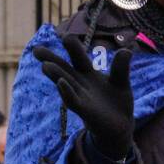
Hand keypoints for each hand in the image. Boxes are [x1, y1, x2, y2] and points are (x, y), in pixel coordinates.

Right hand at [33, 37, 134, 159]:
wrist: (119, 126)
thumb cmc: (116, 101)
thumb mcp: (121, 81)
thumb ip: (121, 67)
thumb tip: (127, 51)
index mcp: (89, 73)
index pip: (79, 58)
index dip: (73, 48)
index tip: (66, 37)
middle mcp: (81, 83)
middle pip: (64, 69)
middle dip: (52, 60)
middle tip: (36, 50)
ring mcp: (81, 97)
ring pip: (66, 83)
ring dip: (56, 75)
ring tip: (45, 65)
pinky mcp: (85, 111)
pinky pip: (74, 101)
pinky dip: (67, 92)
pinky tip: (61, 83)